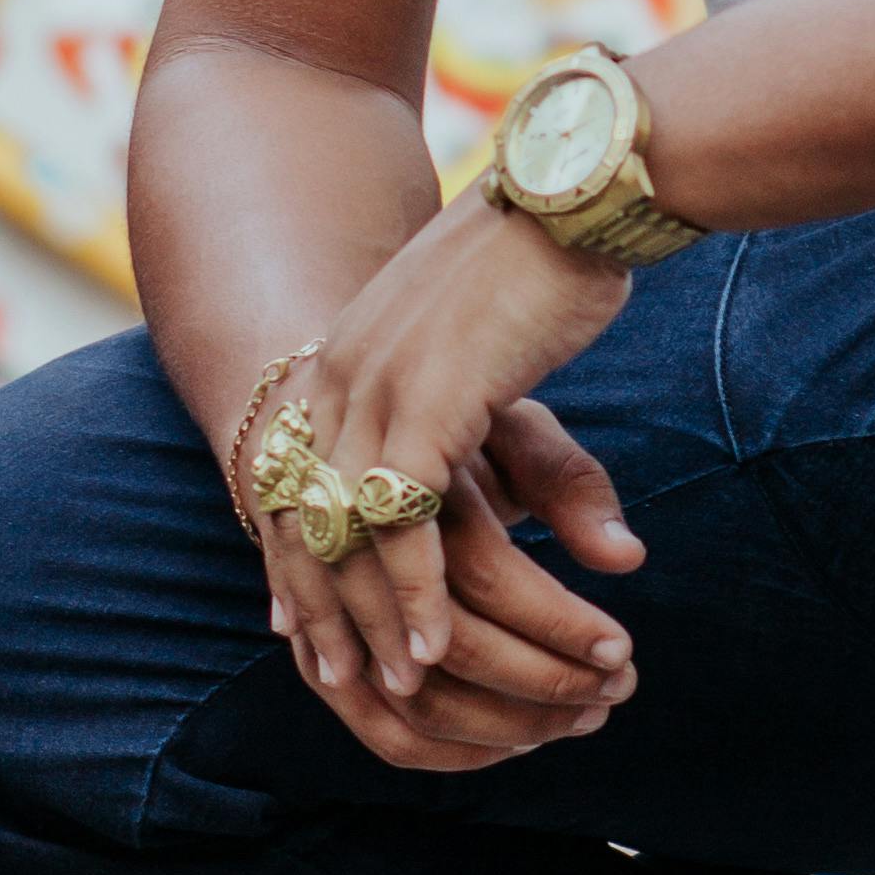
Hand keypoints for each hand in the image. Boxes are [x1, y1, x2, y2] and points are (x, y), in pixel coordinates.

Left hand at [252, 202, 646, 773]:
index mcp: (350, 353)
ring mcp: (375, 389)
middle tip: (337, 684)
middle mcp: (342, 374)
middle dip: (320, 608)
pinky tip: (431, 650)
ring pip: (344, 535)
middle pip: (305, 517)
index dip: (300, 558)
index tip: (304, 626)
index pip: (299, 478)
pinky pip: (399, 526)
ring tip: (393, 691)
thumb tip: (500, 466)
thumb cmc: (550, 254)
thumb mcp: (494, 349)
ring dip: (368, 622)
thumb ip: (488, 420)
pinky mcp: (425, 404)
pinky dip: (411, 598)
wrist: (575, 184)